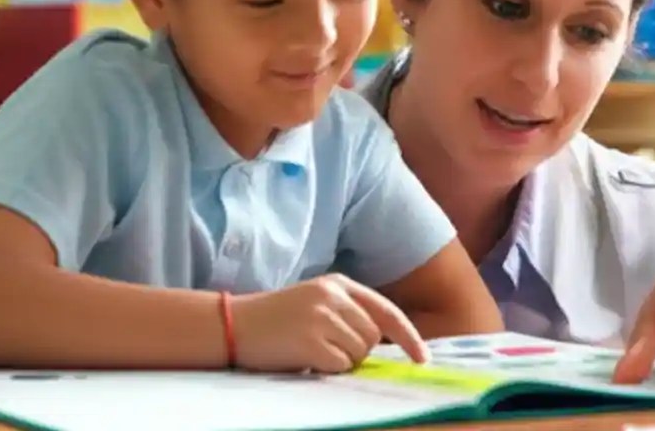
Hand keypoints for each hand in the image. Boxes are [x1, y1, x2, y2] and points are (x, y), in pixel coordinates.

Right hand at [230, 274, 428, 372]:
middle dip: (357, 351)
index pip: (387, 311)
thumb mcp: (316, 303)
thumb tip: (386, 344)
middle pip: (373, 337)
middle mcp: (333, 296)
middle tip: (326, 348)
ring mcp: (321, 317)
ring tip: (311, 351)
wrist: (231, 324)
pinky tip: (303, 358)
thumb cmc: (276, 319)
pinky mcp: (309, 340)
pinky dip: (326, 370)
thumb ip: (348, 314)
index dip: (409, 337)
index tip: (422, 359)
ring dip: (340, 362)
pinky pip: (338, 367)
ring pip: (358, 354)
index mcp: (339, 283)